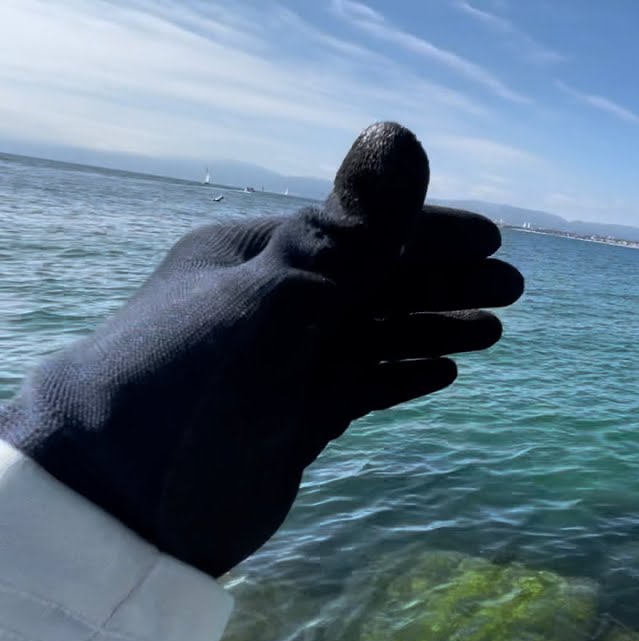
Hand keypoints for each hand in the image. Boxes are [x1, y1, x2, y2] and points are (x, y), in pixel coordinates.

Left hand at [0, 122, 523, 577]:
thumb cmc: (192, 385)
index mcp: (254, 258)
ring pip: (373, 336)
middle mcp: (268, 304)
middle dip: (444, 282)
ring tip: (493, 329)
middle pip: (375, 284)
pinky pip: (360, 385)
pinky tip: (445, 373)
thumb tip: (402, 135)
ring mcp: (281, 366)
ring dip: (433, 327)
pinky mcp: (290, 421)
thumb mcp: (275, 301)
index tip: (494, 240)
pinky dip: (402, 375)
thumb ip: (347, 231)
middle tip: (514, 289)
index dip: (429, 233)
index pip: (357, 235)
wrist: (122, 506)